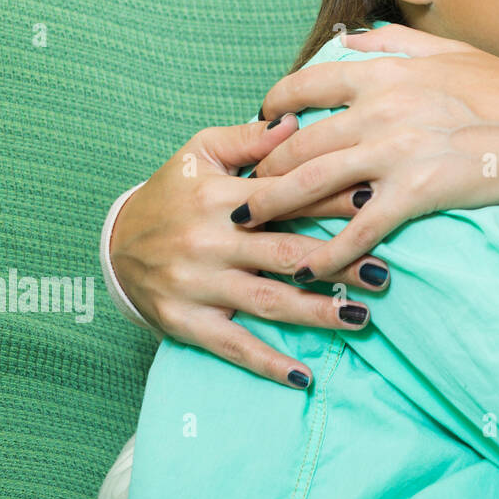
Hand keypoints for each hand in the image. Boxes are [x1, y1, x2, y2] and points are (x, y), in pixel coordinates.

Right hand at [110, 115, 392, 386]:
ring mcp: (199, 285)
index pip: (289, 199)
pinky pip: (233, 346)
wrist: (113, 243)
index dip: (335, 203)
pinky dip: (268, 363)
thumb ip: (249, 139)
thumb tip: (296, 121)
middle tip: (385, 273)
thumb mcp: (200, 153)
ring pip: (269, 302)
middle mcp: (212, 242)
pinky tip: (305, 377)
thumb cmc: (172, 192)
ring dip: (318, 313)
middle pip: (287, 255)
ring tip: (362, 318)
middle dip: (339, 264)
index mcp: (221, 198)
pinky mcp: (187, 322)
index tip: (378, 206)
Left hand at [240, 24, 498, 280]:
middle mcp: (380, 110)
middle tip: (246, 186)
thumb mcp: (450, 51)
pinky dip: (329, 252)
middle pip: (300, 141)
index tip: (261, 122)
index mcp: (385, 74)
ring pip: (313, 181)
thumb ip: (395, 42)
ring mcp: (394, 153)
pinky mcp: (415, 193)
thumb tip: (351, 38)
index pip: (307, 85)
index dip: (275, 106)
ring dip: (276, 205)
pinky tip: (309, 269)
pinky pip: (359, 227)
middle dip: (263, 166)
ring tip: (250, 223)